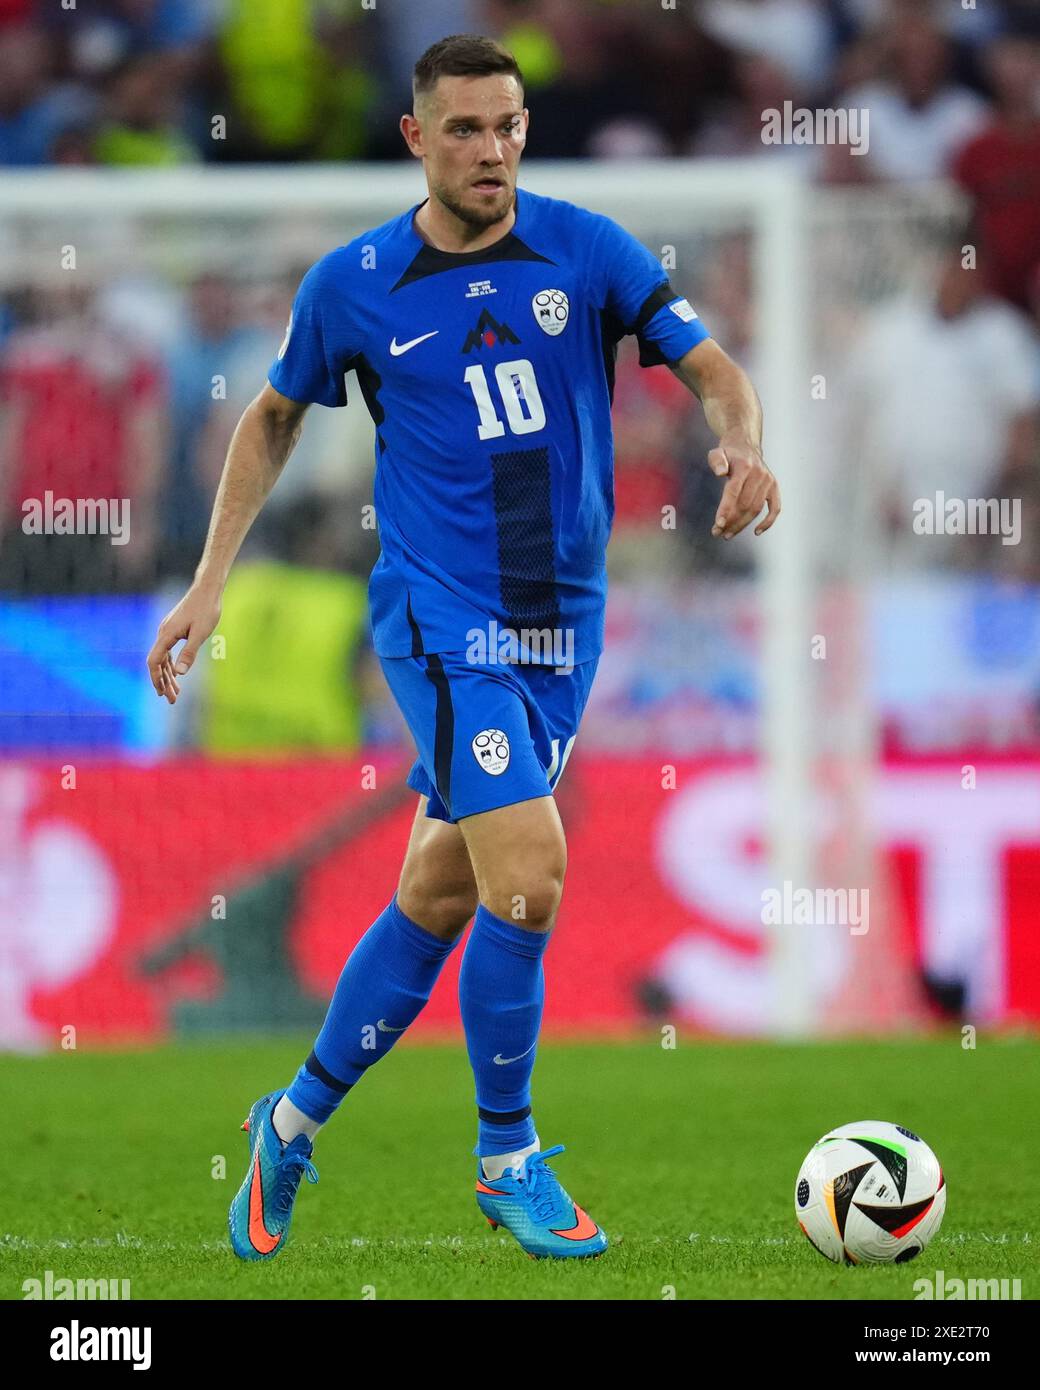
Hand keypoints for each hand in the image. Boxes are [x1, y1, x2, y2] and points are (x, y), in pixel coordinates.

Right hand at [147, 584, 221, 704]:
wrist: (207, 589)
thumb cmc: (206, 609)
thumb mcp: (201, 634)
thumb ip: (189, 653)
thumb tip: (180, 673)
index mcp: (166, 634)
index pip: (154, 661)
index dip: (156, 678)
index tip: (162, 693)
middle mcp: (163, 632)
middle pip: (158, 662)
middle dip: (163, 682)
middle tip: (172, 700)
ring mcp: (167, 630)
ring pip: (163, 657)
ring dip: (168, 675)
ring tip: (176, 692)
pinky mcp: (173, 628)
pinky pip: (168, 650)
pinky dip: (171, 664)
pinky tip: (176, 674)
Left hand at [708, 434, 780, 538]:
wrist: (746, 445)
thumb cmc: (728, 453)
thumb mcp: (717, 452)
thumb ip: (716, 461)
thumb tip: (720, 472)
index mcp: (744, 466)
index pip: (734, 492)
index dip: (726, 509)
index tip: (718, 524)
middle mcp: (759, 474)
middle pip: (745, 504)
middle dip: (731, 521)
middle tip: (717, 533)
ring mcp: (768, 481)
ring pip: (756, 509)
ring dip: (742, 525)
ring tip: (728, 534)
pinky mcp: (774, 487)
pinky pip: (775, 508)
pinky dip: (768, 522)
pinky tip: (756, 532)